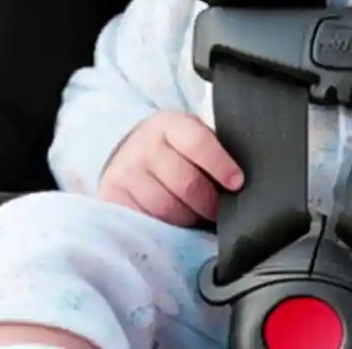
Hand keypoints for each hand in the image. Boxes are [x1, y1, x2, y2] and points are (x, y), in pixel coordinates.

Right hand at [99, 111, 243, 226]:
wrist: (128, 153)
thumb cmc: (174, 151)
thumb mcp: (192, 139)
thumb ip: (214, 152)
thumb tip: (240, 182)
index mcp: (171, 124)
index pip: (198, 143)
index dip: (221, 166)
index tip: (237, 183)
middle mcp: (144, 144)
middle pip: (185, 183)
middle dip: (209, 203)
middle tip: (218, 212)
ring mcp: (125, 170)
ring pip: (166, 207)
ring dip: (188, 218)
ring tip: (196, 217)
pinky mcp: (112, 195)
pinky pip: (145, 220)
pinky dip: (165, 228)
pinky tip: (173, 224)